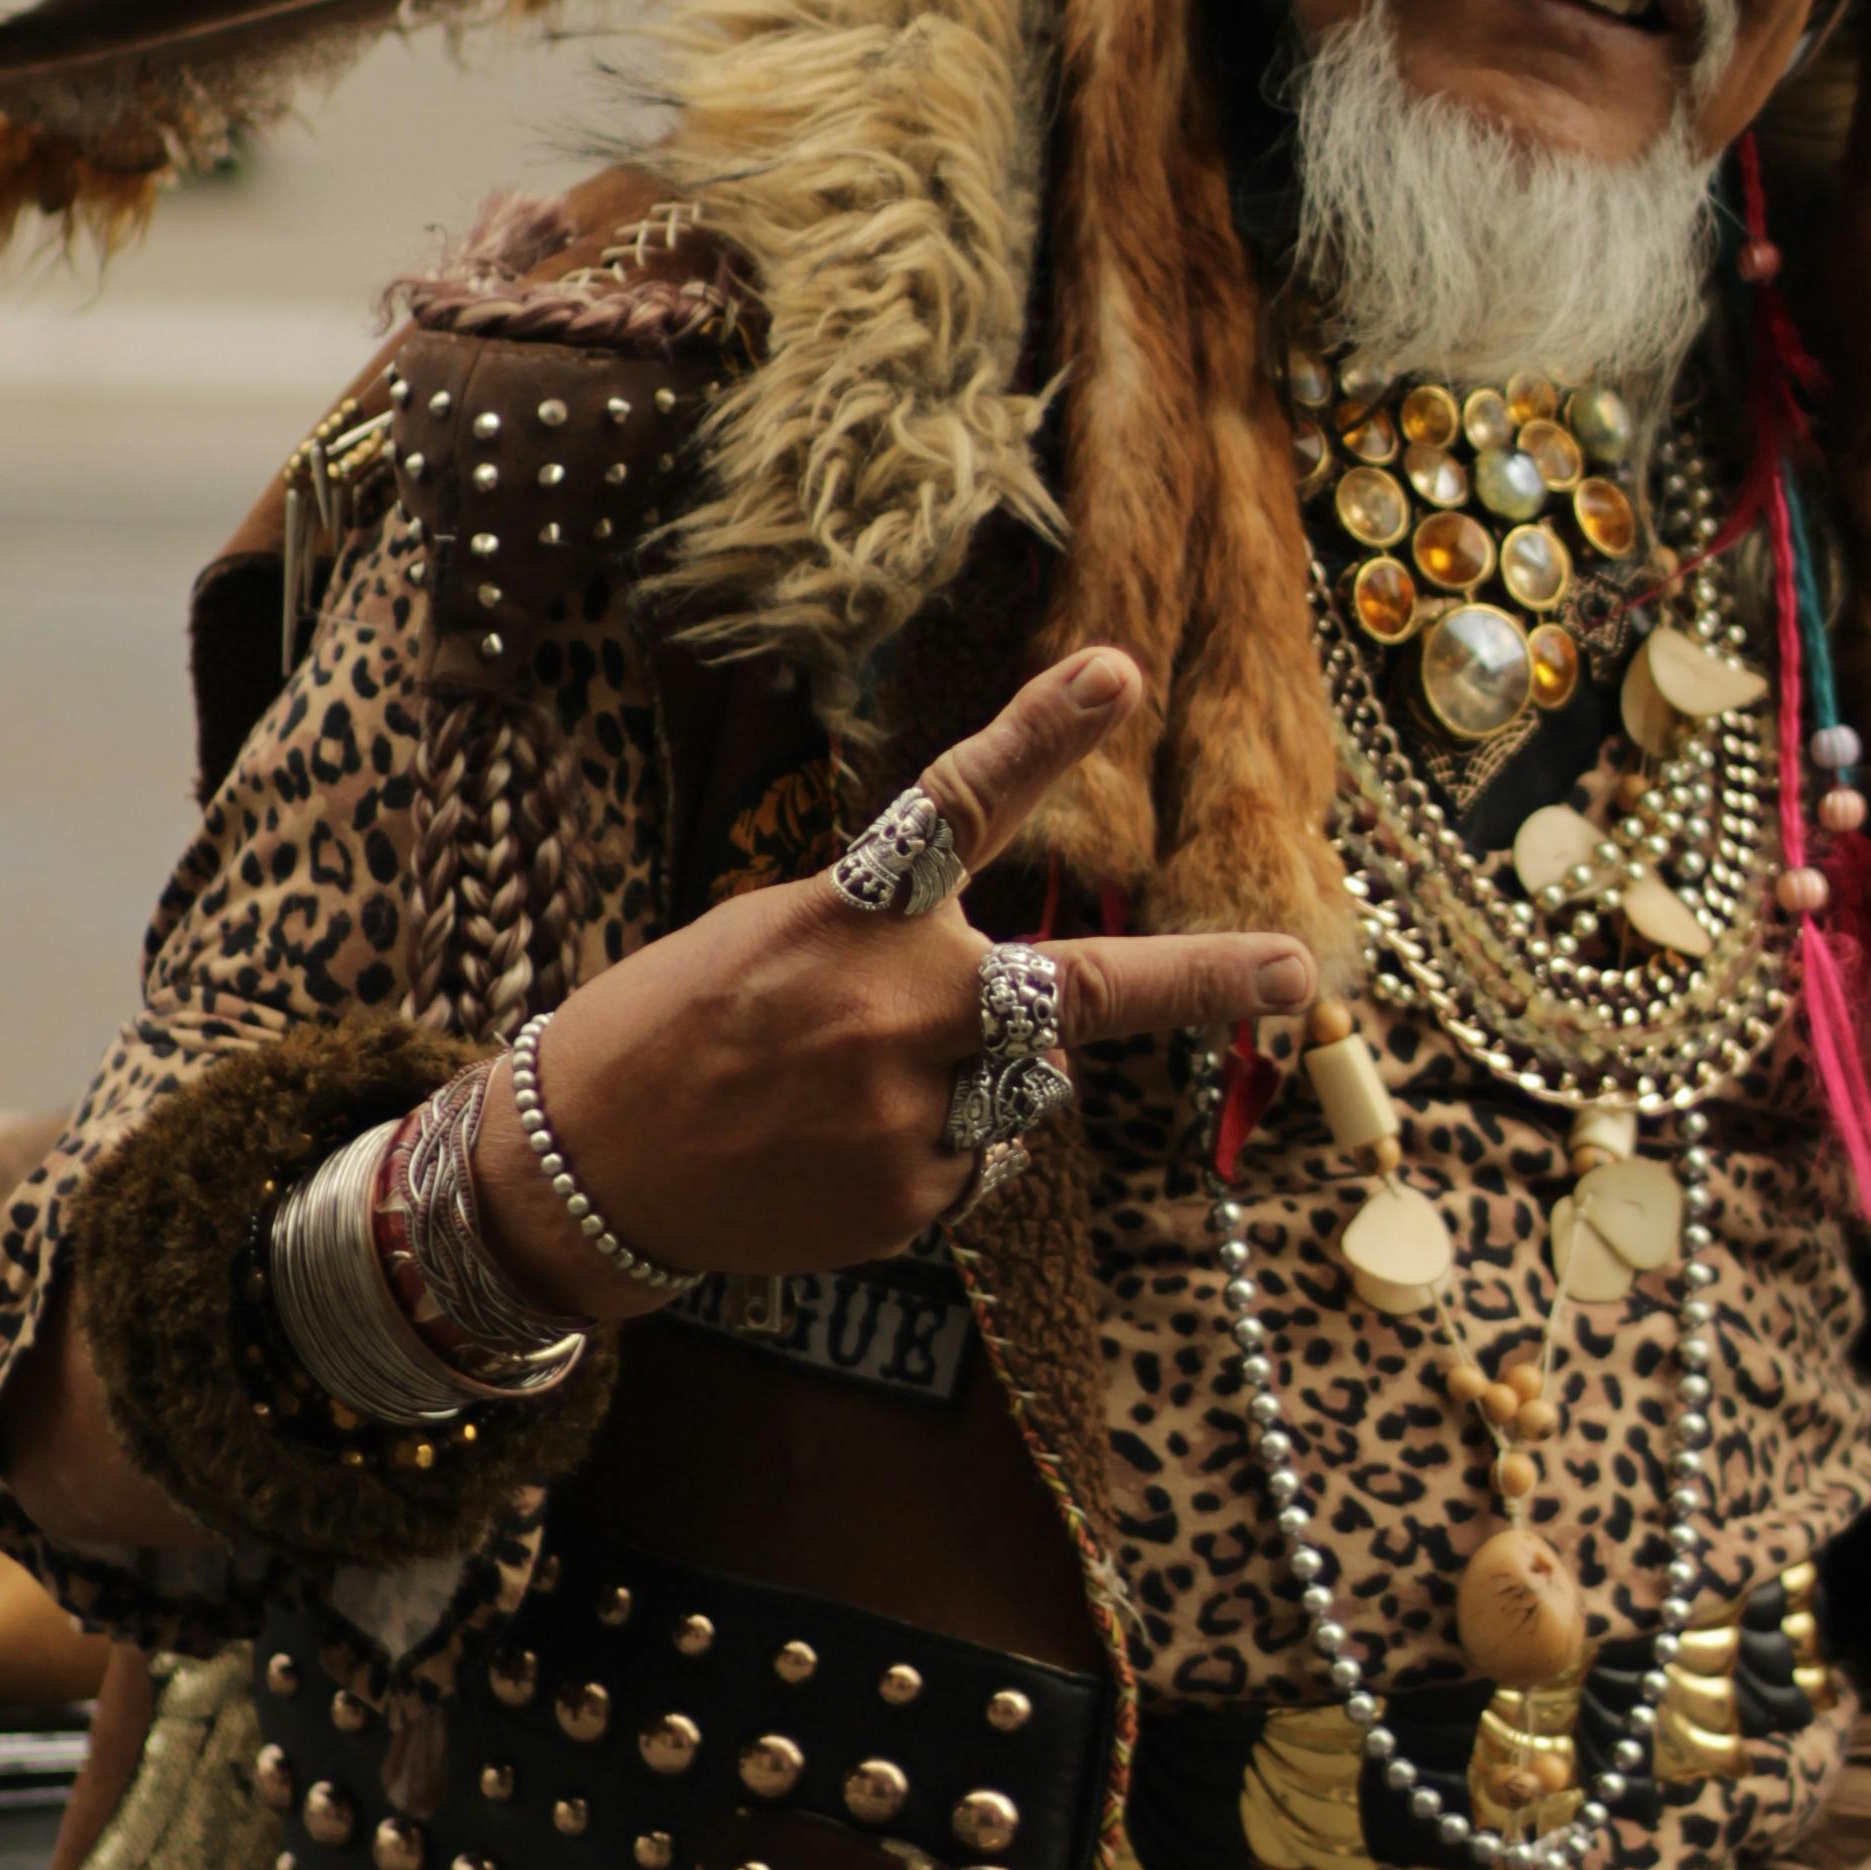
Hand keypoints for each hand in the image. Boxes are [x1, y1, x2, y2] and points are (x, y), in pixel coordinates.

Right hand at [470, 648, 1313, 1306]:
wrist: (582, 1171)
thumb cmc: (673, 1029)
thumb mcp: (776, 941)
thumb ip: (899, 951)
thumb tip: (1010, 1016)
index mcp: (851, 916)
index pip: (960, 806)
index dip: (1043, 734)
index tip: (1121, 671)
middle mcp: (900, 1011)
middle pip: (1081, 991)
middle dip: (1199, 982)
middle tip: (1288, 969)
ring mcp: (913, 1113)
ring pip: (1018, 1089)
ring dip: (970, 1081)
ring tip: (848, 1095)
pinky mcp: (911, 1198)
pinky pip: (968, 1160)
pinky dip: (924, 1151)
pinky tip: (833, 1151)